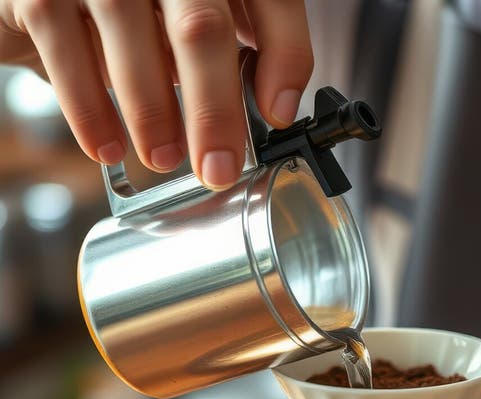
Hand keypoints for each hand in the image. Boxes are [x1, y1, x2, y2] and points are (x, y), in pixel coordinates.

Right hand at [0, 0, 312, 188]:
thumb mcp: (185, 27)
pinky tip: (107, 147)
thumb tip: (267, 112)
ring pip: (133, 32)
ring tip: (163, 159)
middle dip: (215, 109)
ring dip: (152, 112)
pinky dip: (89, 109)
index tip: (279, 114)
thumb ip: (224, 54)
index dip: (283, 54)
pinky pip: (66, 48)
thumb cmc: (127, 14)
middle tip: (218, 169)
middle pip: (201, 26)